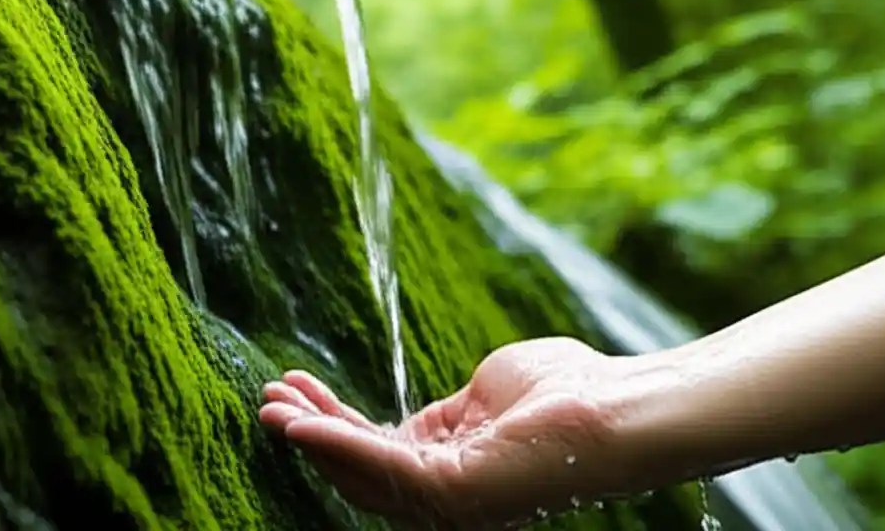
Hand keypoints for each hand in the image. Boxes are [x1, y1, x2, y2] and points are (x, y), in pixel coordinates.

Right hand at [259, 338, 655, 528]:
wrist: (616, 405)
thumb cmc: (567, 391)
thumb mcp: (486, 391)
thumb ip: (449, 409)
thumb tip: (424, 415)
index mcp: (453, 468)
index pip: (377, 452)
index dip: (332, 421)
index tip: (296, 384)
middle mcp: (445, 495)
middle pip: (359, 470)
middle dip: (311, 433)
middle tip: (268, 398)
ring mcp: (450, 500)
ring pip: (362, 475)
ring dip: (312, 439)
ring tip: (272, 407)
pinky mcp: (455, 493)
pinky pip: (383, 469)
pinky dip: (338, 445)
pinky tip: (303, 422)